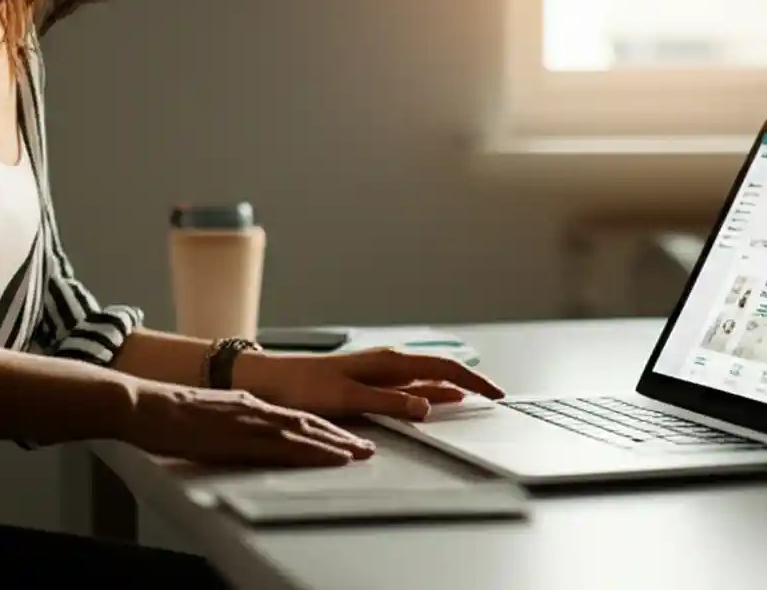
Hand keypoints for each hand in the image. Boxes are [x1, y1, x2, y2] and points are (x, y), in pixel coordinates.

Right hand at [119, 381, 376, 466]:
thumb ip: (232, 422)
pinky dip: (310, 452)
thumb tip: (244, 435)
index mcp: (247, 403)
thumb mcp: (208, 414)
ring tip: (358, 454)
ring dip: (333, 444)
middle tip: (367, 448)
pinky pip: (283, 446)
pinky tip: (327, 458)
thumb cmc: (165, 413)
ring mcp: (247, 421)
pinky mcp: (237, 436)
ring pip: (302, 433)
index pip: (295, 416)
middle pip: (307, 423)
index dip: (324, 427)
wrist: (140, 403)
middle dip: (339, 437)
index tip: (346, 438)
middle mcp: (254, 408)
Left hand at [235, 348, 505, 420]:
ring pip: (428, 377)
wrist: (270, 380)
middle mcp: (390, 362)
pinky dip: (432, 393)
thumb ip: (390, 401)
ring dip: (453, 387)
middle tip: (495, 397)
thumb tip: (427, 406)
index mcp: (390, 361)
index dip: (473, 381)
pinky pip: (413, 385)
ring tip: (476, 398)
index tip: (495, 394)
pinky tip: (438, 400)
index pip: (444, 369)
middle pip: (442, 370)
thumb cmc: (303, 387)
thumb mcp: (348, 398)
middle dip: (471, 381)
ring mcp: (382, 371)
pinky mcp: (372, 381)